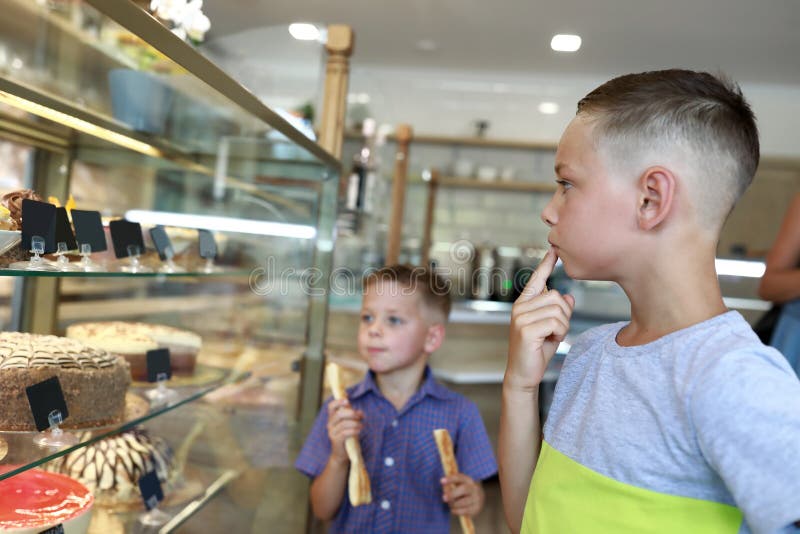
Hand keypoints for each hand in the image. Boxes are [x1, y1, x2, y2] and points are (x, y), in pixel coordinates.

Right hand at [326, 398, 363, 462]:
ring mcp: (332, 432)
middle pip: (339, 414)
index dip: (338, 402)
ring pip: (343, 423)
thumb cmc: (347, 436)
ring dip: (355, 423)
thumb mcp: (350, 424)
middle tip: (360, 416)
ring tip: (361, 425)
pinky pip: (345, 433)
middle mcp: (330, 424)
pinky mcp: (335, 440)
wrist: (342, 453)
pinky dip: (353, 430)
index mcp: (332, 418)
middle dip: (351, 413)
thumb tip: (360, 412)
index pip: (331, 407)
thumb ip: (353, 417)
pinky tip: (359, 430)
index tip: (347, 400)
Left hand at [441, 473, 483, 516]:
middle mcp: (473, 488)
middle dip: (452, 493)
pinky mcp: (476, 508)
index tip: (441, 481)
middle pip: (464, 489)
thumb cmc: (463, 490)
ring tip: (449, 504)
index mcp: (468, 480)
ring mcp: (476, 498)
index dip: (450, 479)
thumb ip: (450, 485)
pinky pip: (465, 511)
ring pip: (464, 502)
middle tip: (444, 498)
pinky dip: (456, 511)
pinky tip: (453, 509)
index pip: (459, 477)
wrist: (479, 498)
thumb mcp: (459, 484)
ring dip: (454, 504)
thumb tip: (444, 488)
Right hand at [506, 248, 574, 391]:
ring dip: (562, 326)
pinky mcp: (526, 329)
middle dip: (564, 314)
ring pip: (558, 310)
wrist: (523, 374)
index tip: (553, 250)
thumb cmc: (537, 351)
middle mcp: (520, 308)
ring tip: (551, 337)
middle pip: (556, 296)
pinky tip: (550, 341)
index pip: (537, 280)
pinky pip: (555, 322)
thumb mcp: (552, 329)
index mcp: (524, 304)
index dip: (546, 264)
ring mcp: (521, 318)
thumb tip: (569, 297)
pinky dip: (559, 333)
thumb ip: (559, 312)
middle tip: (555, 331)